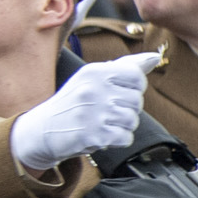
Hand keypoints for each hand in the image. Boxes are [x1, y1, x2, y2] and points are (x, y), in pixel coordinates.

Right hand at [10, 54, 154, 170]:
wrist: (42, 130)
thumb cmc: (73, 101)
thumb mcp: (92, 77)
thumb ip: (125, 66)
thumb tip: (155, 57)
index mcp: (94, 72)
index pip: (136, 76)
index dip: (135, 88)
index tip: (120, 92)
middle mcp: (93, 90)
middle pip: (137, 101)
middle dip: (126, 109)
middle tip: (106, 111)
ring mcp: (93, 114)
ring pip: (132, 121)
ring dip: (121, 126)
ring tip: (103, 123)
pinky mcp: (93, 136)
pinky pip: (125, 138)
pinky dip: (117, 140)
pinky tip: (101, 134)